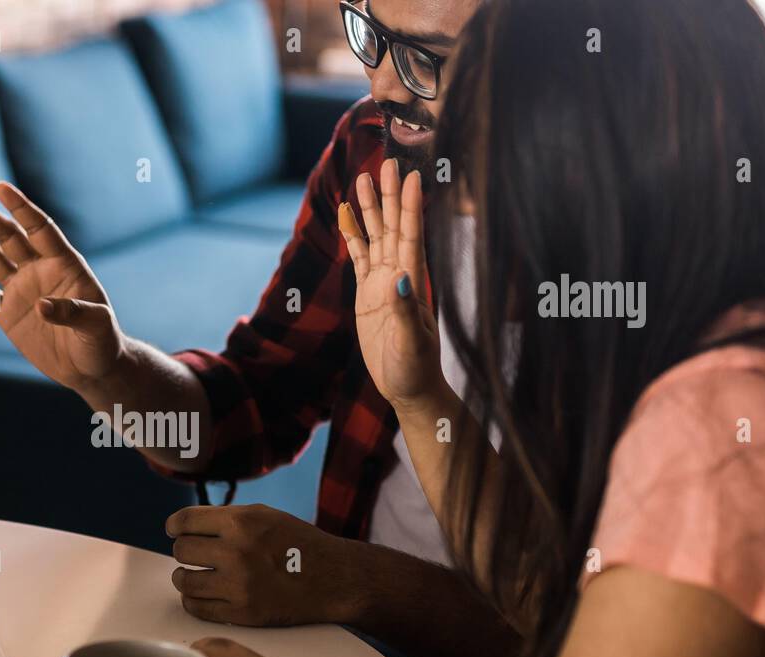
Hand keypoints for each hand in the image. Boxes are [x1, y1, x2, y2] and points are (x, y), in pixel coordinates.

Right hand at [0, 182, 123, 392]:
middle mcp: (40, 272)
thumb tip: (41, 306)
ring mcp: (22, 291)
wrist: (90, 369)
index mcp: (64, 265)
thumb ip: (72, 312)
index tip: (0, 188)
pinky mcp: (8, 315)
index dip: (21, 208)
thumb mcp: (96, 325)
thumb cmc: (101, 341)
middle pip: (9, 238)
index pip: (40, 229)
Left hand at [167, 504, 360, 626]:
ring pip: (185, 581)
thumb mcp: (266, 516)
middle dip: (185, 551)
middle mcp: (237, 552)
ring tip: (192, 576)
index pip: (185, 521)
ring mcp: (239, 585)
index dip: (175, 525)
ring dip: (184, 577)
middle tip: (193, 554)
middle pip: (182, 550)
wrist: (336, 579)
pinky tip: (201, 594)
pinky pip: (197, 607)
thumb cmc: (300, 544)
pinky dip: (193, 601)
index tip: (174, 530)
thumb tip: (187, 526)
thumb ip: (228, 518)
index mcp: (242, 522)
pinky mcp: (243, 613)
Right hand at [339, 159, 446, 411]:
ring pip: (375, 236)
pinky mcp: (368, 293)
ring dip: (371, 208)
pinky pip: (359, 256)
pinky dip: (354, 234)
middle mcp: (399, 275)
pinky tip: (349, 214)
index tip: (411, 176)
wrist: (407, 386)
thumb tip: (400, 277)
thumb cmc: (415, 368)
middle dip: (389, 195)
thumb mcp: (410, 342)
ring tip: (364, 177)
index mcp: (412, 282)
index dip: (410, 207)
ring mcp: (383, 282)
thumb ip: (405, 309)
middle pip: (393, 227)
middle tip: (386, 162)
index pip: (411, 236)